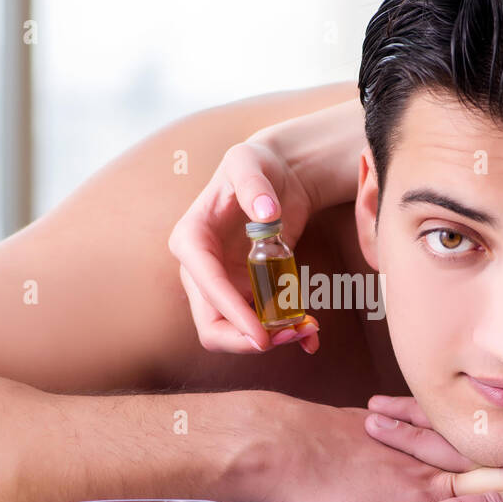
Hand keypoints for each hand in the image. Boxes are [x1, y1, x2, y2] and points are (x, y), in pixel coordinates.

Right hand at [167, 135, 320, 354]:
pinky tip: (310, 333)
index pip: (206, 285)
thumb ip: (253, 184)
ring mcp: (223, 285)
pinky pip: (260, 324)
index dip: (232, 313)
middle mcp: (200, 270)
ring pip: (236, 332)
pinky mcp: (246, 292)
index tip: (261, 335)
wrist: (278, 175)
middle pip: (211, 326)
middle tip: (291, 335)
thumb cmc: (257, 164)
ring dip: (270, 339)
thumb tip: (265, 213)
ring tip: (308, 328)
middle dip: (247, 339)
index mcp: (192, 240)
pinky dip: (285, 332)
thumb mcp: (249, 162)